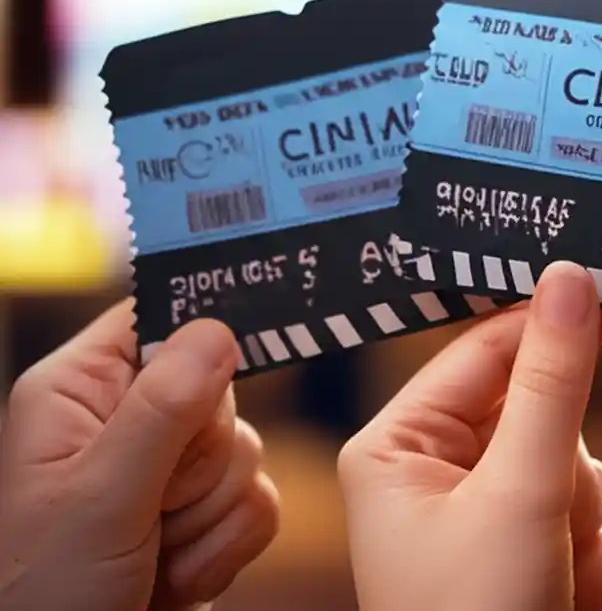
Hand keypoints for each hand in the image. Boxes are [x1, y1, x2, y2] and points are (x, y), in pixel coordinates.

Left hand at [0, 302, 279, 610]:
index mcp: (79, 394)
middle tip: (151, 508)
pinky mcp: (200, 516)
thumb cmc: (39, 596)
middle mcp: (125, 423)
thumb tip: (218, 331)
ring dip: (212, 518)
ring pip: (249, 453)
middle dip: (202, 466)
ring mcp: (165, 472)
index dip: (201, 340)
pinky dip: (228, 547)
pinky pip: (259, 501)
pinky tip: (174, 575)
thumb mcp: (99, 499)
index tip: (227, 375)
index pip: (158, 320)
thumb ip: (161, 412)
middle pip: (220, 395)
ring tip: (152, 556)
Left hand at [339, 262, 601, 610]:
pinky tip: (565, 593)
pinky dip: (589, 552)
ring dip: (579, 514)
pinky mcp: (520, 550)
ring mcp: (479, 515)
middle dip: (562, 465)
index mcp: (396, 447)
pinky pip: (583, 512)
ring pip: (572, 460)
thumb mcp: (521, 492)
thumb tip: (571, 280)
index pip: (483, 350)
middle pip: (538, 409)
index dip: (550, 323)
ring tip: (552, 569)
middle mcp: (431, 474)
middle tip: (550, 510)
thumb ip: (554, 383)